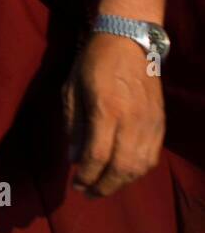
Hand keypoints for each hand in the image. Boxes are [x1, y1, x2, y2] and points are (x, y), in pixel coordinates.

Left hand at [62, 31, 164, 196]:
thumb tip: (74, 158)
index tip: (75, 183)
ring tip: (103, 186)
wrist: (128, 39)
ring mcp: (150, 122)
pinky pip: (152, 155)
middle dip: (103, 186)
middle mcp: (132, 119)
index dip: (86, 175)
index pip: (97, 155)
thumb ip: (73, 125)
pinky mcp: (160, 121)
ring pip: (140, 165)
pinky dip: (137, 170)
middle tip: (88, 193)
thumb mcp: (71, 89)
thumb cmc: (93, 61)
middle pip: (122, 167)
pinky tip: (123, 172)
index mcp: (106, 109)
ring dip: (121, 182)